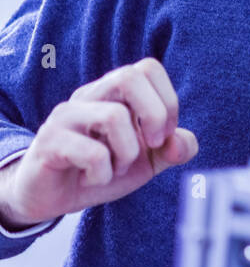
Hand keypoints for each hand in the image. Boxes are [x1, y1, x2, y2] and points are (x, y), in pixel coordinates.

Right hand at [0, 58, 197, 229]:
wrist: (54, 198)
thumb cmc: (101, 170)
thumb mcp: (147, 162)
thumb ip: (174, 149)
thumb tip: (182, 142)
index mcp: (114, 94)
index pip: (148, 68)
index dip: (168, 101)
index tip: (164, 135)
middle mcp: (88, 97)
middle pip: (129, 76)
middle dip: (155, 115)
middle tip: (152, 145)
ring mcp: (66, 117)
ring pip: (113, 116)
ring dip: (128, 153)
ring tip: (115, 168)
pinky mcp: (49, 142)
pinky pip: (92, 153)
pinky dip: (103, 174)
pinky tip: (93, 179)